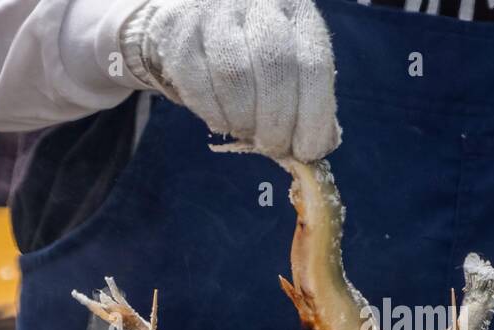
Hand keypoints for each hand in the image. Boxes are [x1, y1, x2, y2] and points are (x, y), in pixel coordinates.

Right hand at [122, 0, 340, 162]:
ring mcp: (216, 13)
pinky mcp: (178, 30)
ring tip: (245, 131)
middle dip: (276, 121)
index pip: (314, 64)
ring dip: (243, 119)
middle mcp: (259, 4)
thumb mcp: (281, 56)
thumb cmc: (244, 43)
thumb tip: (315, 148)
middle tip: (272, 148)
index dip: (314, 115)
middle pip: (275, 69)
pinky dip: (211, 112)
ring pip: (235, 76)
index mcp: (296, 11)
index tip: (308, 151)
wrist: (187, 9)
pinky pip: (196, 82)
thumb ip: (300, 93)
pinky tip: (219, 120)